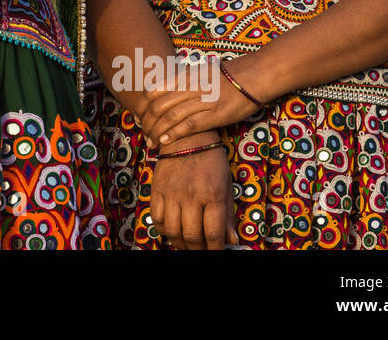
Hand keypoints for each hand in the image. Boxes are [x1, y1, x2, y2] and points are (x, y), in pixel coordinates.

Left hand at [135, 57, 260, 147]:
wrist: (252, 77)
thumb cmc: (225, 77)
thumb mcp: (199, 72)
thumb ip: (182, 81)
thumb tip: (164, 91)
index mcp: (184, 76)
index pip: (154, 91)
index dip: (143, 105)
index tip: (138, 115)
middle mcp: (190, 87)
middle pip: (158, 106)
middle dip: (147, 121)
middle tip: (142, 132)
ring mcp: (202, 101)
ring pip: (171, 117)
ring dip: (156, 131)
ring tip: (150, 142)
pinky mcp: (215, 115)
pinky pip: (189, 125)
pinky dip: (174, 134)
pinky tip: (164, 141)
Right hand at [150, 135, 237, 249]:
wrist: (186, 135)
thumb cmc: (211, 160)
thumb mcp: (226, 184)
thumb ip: (228, 214)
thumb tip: (232, 240)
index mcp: (212, 194)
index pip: (213, 233)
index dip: (215, 249)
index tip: (217, 252)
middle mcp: (191, 195)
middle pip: (191, 236)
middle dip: (198, 249)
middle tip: (202, 249)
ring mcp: (171, 193)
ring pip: (172, 231)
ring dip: (180, 243)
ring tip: (187, 244)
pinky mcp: (157, 189)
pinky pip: (156, 218)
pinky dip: (163, 230)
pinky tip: (172, 230)